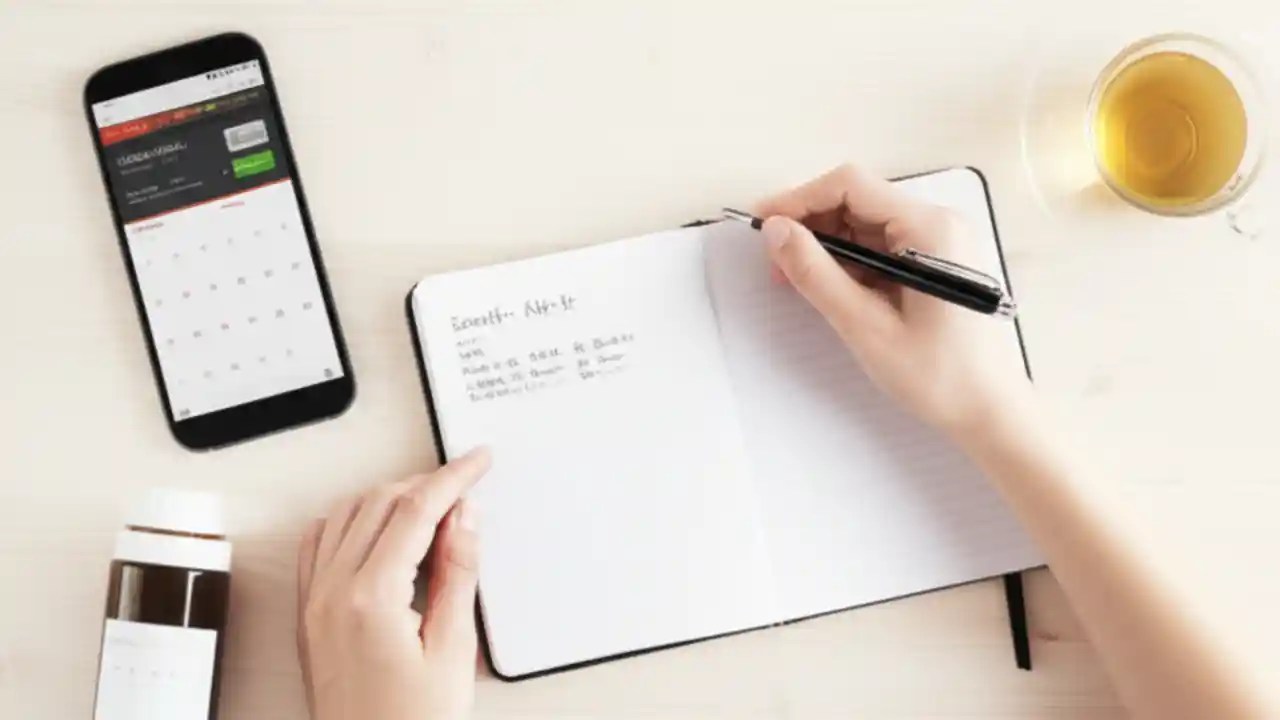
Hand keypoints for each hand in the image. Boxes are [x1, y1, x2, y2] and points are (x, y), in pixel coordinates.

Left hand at [297, 449, 490, 719]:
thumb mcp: (452, 649)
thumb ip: (457, 573)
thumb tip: (464, 518)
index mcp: (370, 598)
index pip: (415, 511)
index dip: (452, 478)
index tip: (476, 462)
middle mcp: (333, 592)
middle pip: (378, 504)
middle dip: (426, 484)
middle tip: (465, 484)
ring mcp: (315, 602)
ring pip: (346, 515)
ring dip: (389, 497)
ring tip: (431, 503)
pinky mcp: (308, 615)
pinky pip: (319, 544)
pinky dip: (350, 520)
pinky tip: (375, 526)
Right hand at [755, 164, 1031, 443]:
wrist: (992, 411)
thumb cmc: (939, 375)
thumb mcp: (866, 326)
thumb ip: (816, 273)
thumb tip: (776, 232)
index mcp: (930, 229)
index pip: (851, 185)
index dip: (799, 198)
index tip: (763, 224)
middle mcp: (939, 224)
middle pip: (858, 200)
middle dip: (810, 224)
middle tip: (776, 263)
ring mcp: (940, 242)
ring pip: (867, 224)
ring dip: (827, 245)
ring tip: (797, 280)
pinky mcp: (937, 262)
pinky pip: (883, 246)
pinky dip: (850, 261)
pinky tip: (831, 288)